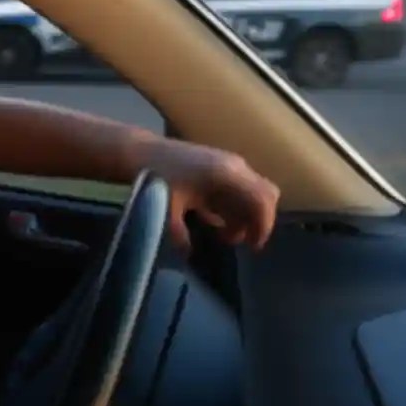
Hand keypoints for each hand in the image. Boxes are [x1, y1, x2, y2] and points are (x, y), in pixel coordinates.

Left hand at [143, 137, 280, 253]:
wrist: (140, 151)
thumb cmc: (154, 177)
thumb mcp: (164, 209)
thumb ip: (179, 234)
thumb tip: (190, 254)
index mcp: (226, 175)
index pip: (261, 201)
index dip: (262, 226)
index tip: (252, 247)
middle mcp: (235, 166)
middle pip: (265, 195)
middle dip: (258, 222)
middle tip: (242, 243)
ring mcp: (229, 163)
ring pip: (254, 191)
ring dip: (246, 215)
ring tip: (224, 234)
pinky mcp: (221, 165)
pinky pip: (241, 187)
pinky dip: (236, 206)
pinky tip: (216, 220)